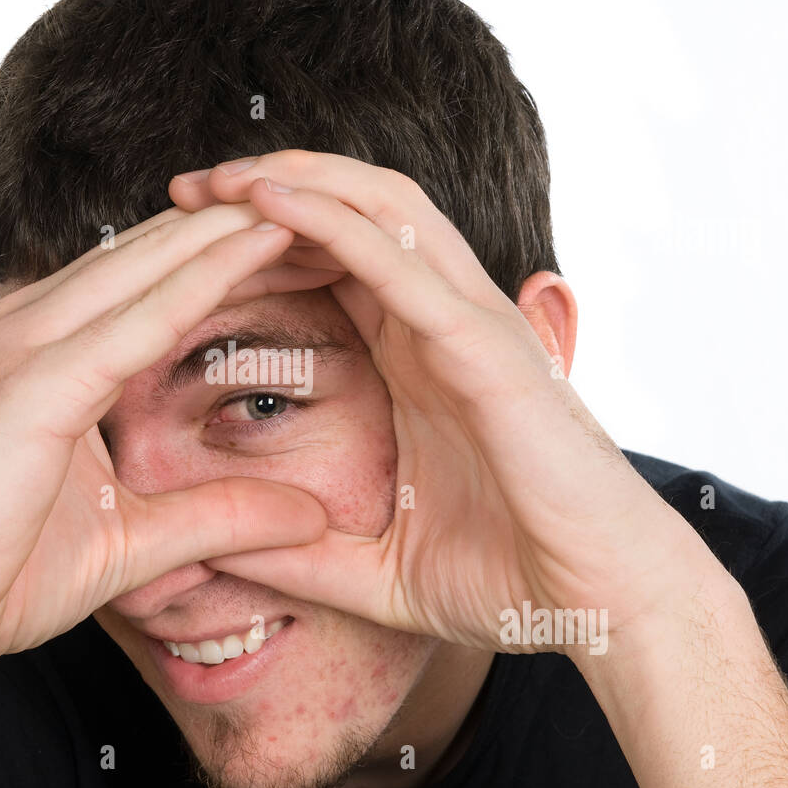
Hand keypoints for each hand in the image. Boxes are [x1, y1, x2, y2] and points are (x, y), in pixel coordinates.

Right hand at [0, 202, 329, 668]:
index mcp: (50, 347)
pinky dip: (204, 277)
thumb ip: (222, 516)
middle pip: (161, 249)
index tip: (317, 243)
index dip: (234, 253)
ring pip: (154, 262)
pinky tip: (265, 245)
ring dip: (239, 227)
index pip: (157, 277)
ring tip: (320, 198)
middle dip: (247, 221)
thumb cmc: (3, 575)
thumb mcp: (139, 539)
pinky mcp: (32, 381)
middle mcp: (33, 323)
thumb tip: (311, 516)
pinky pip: (138, 317)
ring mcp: (26, 342)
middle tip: (333, 201)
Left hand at [172, 151, 718, 652]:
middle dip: (267, 188)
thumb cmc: (509, 580)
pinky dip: (333, 222)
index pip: (334, 267)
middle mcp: (442, 326)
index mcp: (416, 361)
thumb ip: (297, 555)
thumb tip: (214, 557)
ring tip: (218, 177)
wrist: (604, 611)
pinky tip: (268, 202)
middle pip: (352, 215)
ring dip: (295, 181)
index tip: (183, 240)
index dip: (263, 240)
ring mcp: (470, 328)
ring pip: (380, 211)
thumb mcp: (375, 569)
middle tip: (185, 188)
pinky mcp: (487, 350)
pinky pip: (402, 263)